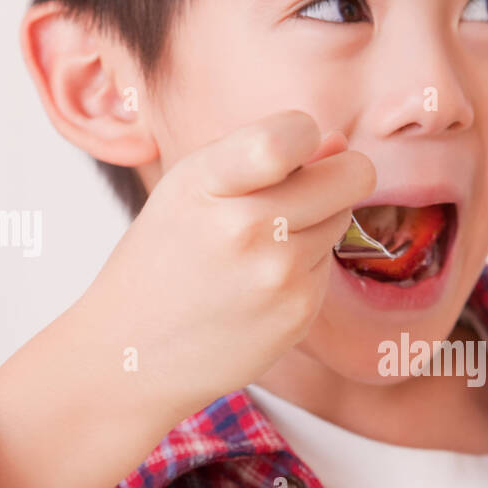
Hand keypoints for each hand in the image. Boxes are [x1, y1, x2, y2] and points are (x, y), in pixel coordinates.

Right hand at [79, 111, 374, 416]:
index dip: (306, 135)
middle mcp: (246, 227)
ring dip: (316, 222)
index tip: (294, 149)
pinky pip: (329, 265)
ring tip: (260, 247)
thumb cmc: (164, 257)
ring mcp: (278, 275)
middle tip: (302, 191)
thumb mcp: (190, 188)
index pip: (292, 136)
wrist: (134, 351)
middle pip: (352, 176)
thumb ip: (263, 156)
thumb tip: (338, 144)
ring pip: (343, 217)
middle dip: (338, 175)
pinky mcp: (300, 313)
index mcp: (207, 181)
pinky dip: (305, 266)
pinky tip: (259, 284)